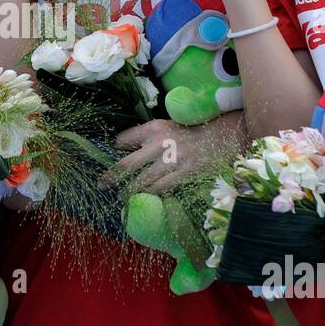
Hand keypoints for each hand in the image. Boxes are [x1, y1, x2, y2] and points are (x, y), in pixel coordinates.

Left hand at [108, 111, 246, 194]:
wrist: (222, 137)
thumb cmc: (191, 133)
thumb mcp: (166, 126)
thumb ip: (147, 137)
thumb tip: (125, 149)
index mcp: (153, 128)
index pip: (123, 140)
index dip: (115, 150)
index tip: (112, 158)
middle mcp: (160, 143)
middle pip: (126, 165)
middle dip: (110, 178)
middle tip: (102, 185)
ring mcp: (172, 160)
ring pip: (142, 182)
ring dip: (129, 192)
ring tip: (123, 196)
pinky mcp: (184, 174)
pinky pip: (161, 189)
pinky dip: (151, 195)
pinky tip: (145, 199)